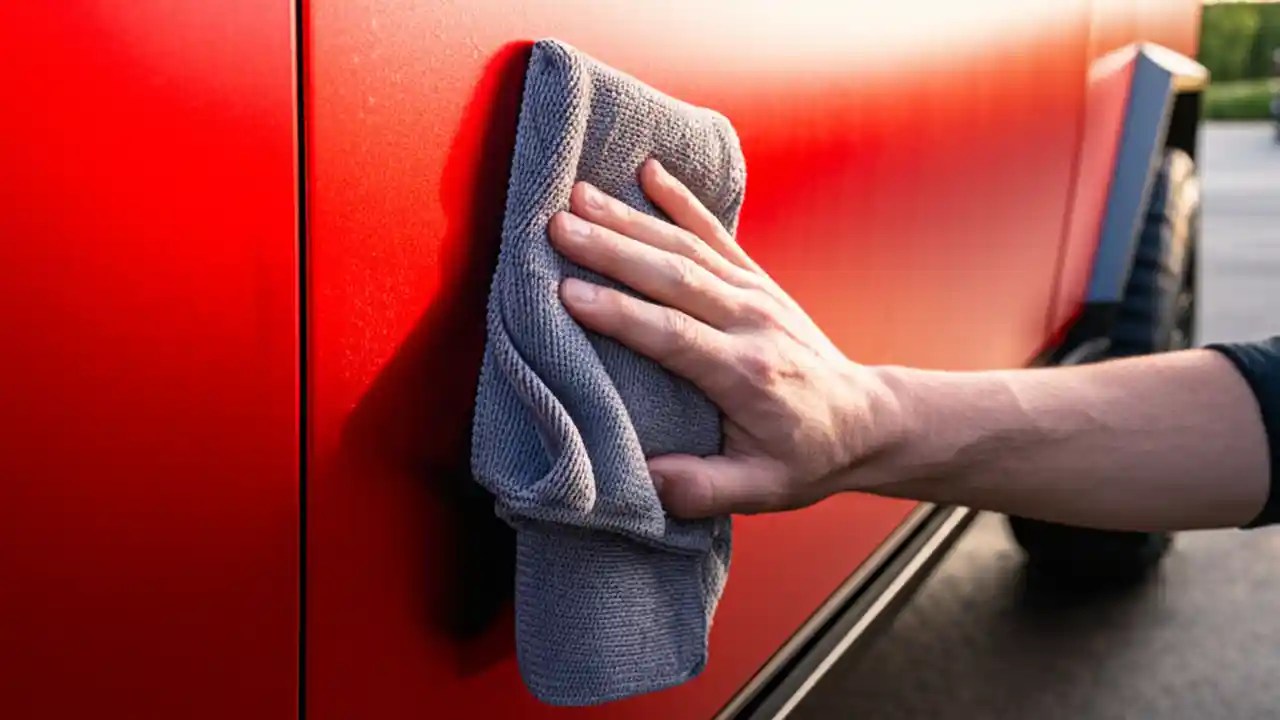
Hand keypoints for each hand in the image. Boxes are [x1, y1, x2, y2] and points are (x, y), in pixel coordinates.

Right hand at [549, 159, 902, 517]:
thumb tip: (646, 478)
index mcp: (746, 374)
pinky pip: (714, 233)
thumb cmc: (805, 456)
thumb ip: (704, 488)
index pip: (674, 335)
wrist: (864, 421)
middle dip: (612, 249)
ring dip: (630, 219)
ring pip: (687, 247)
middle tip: (557, 227)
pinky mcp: (756, 280)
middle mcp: (750, 322)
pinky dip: (680, 199)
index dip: (620, 314)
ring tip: (578, 195)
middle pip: (674, 277)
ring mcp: (755, 293)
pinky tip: (647, 171)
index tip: (568, 293)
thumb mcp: (762, 490)